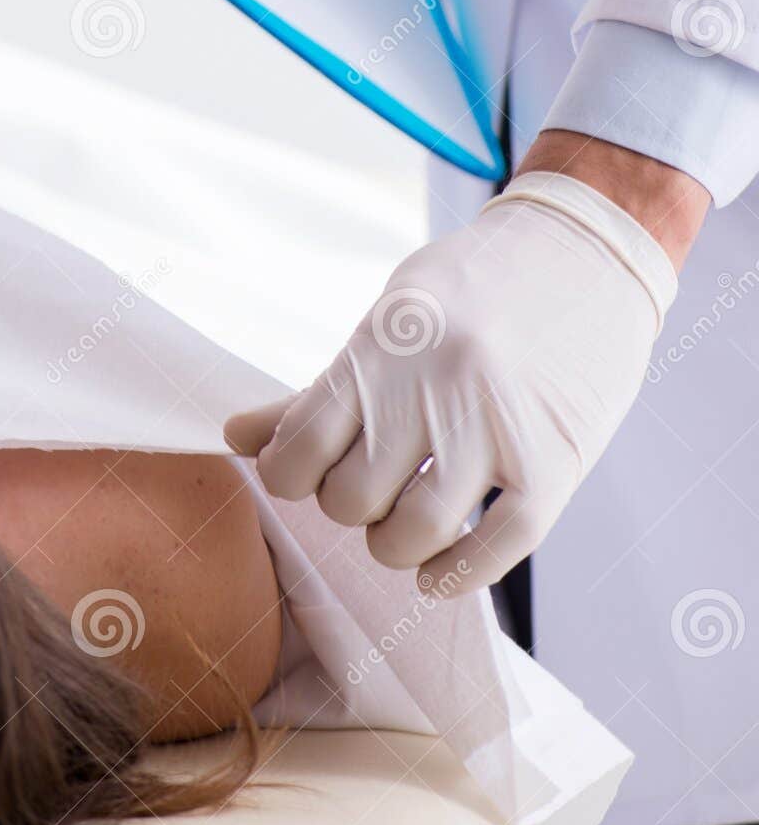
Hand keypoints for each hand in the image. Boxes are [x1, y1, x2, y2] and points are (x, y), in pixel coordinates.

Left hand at [224, 165, 680, 591]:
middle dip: (348, 505)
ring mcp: (497, 428)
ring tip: (404, 522)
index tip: (307, 470)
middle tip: (370, 485)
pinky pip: (495, 550)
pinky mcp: (556, 463)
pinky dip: (456, 574)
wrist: (588, 250)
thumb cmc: (474, 286)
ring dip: (396, 545)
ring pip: (414, 533)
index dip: (287, 475)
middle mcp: (434, 388)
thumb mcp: (386, 316)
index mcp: (380, 347)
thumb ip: (319, 388)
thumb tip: (236, 436)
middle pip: (350, 499)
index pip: (296, 450)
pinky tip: (439, 567)